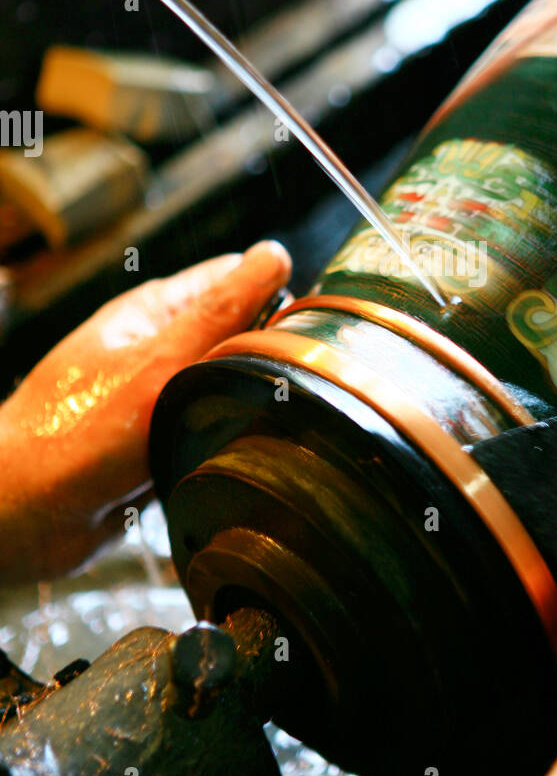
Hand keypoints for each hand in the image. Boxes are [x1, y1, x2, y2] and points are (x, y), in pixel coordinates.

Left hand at [0, 240, 290, 582]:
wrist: (24, 518)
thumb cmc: (72, 436)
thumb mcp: (160, 362)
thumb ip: (220, 311)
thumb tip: (272, 257)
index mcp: (152, 313)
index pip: (232, 278)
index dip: (275, 293)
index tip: (309, 325)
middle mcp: (155, 351)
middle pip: (237, 335)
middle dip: (268, 354)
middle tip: (289, 382)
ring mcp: (156, 399)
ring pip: (228, 387)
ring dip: (248, 402)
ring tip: (267, 419)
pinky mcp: (158, 446)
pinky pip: (211, 431)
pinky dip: (227, 441)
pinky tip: (242, 454)